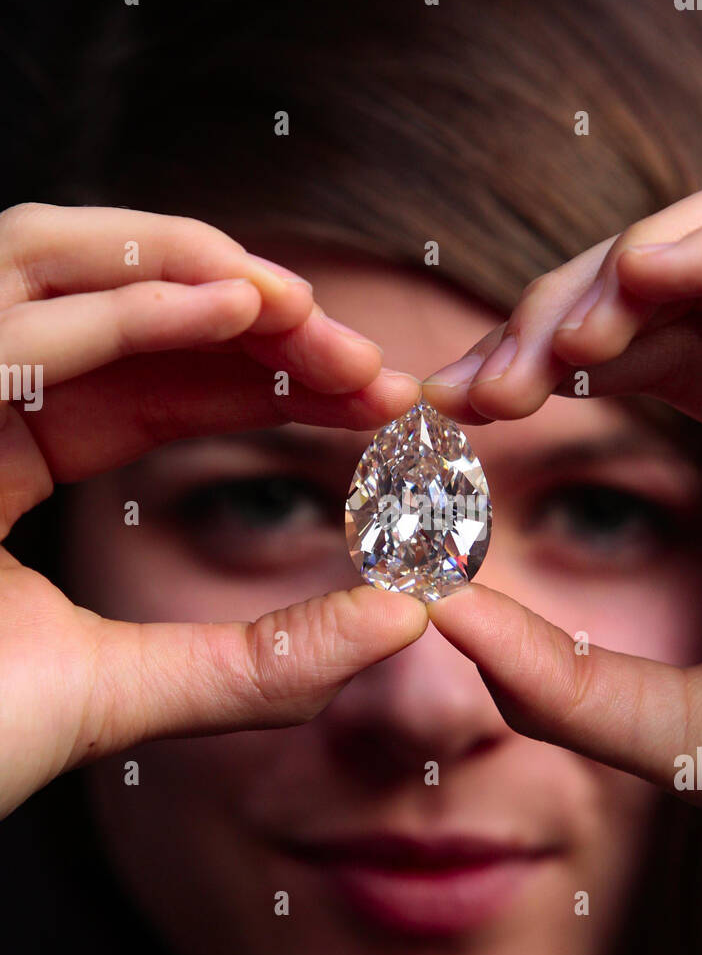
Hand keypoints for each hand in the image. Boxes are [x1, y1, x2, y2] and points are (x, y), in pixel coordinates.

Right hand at [0, 202, 426, 817]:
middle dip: (250, 319)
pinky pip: (7, 317)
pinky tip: (245, 308)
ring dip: (192, 270)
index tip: (374, 396)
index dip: (266, 380)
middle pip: (117, 308)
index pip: (151, 383)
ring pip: (46, 260)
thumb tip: (408, 620)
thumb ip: (255, 664)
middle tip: (367, 358)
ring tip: (312, 313)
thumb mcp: (116, 694)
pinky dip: (126, 297)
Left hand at [423, 160, 701, 847]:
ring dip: (648, 255)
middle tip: (484, 385)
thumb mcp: (698, 732)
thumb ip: (569, 686)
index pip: (672, 344)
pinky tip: (641, 279)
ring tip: (561, 340)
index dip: (555, 352)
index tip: (453, 403)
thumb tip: (442, 613)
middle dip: (574, 303)